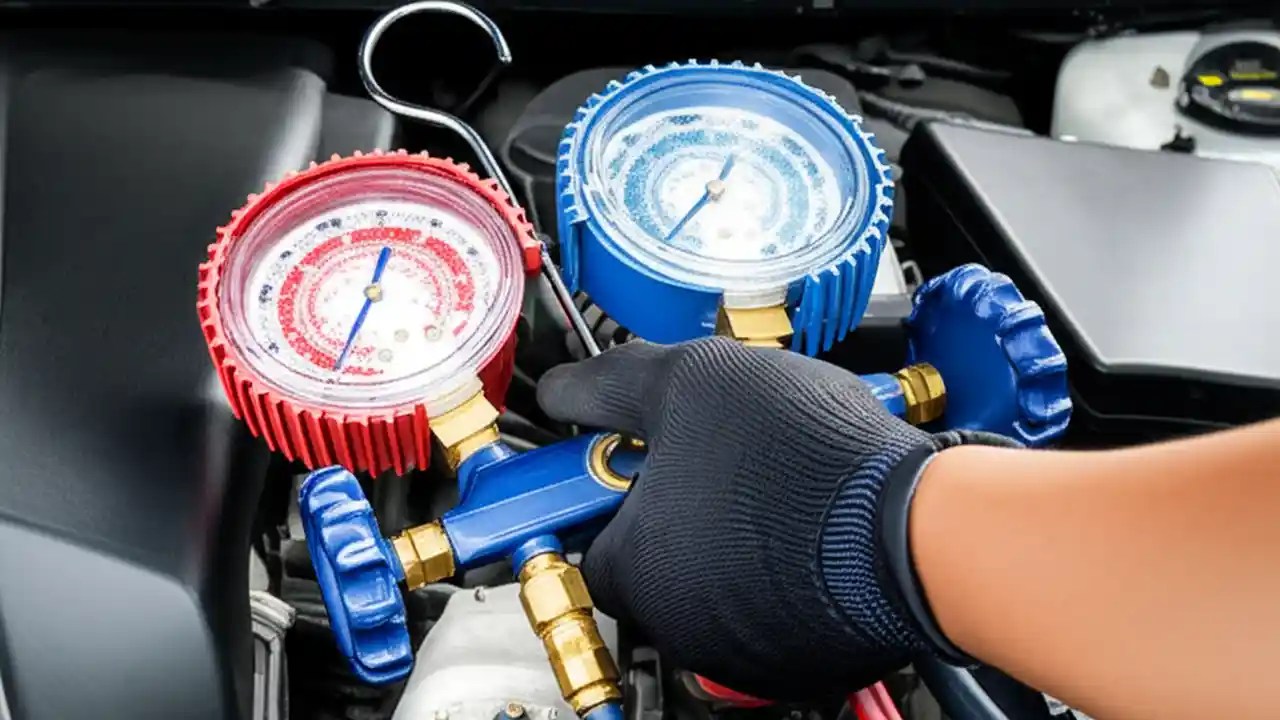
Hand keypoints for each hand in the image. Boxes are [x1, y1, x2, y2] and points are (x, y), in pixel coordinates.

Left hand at [538, 338, 1005, 698]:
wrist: (919, 522)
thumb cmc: (804, 459)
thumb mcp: (688, 380)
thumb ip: (611, 384)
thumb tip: (565, 386)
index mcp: (637, 572)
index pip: (592, 536)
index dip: (616, 485)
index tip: (637, 457)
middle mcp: (682, 628)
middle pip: (657, 562)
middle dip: (683, 509)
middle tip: (718, 458)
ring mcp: (748, 653)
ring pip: (720, 583)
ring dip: (737, 535)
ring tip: (776, 482)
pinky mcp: (809, 661)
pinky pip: (777, 606)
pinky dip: (787, 567)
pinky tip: (813, 519)